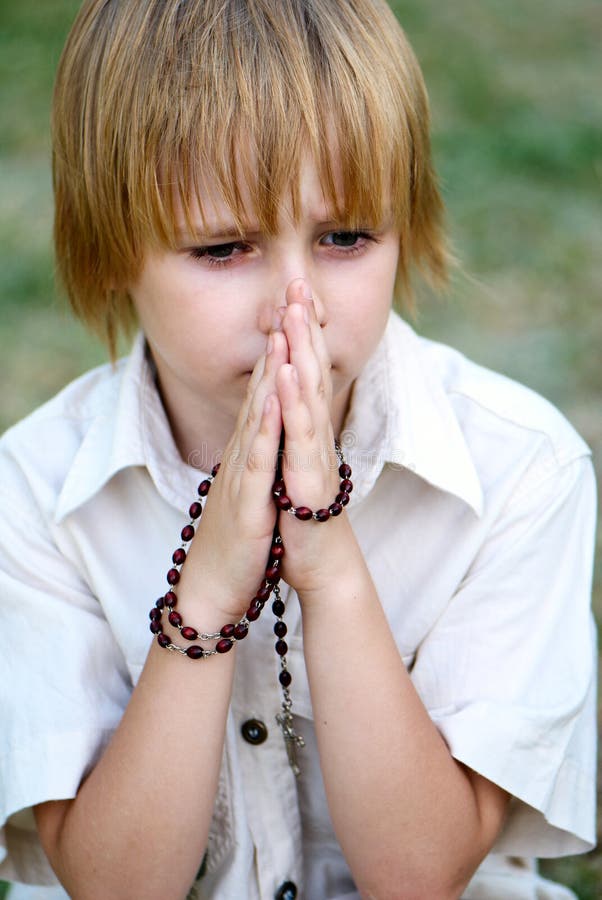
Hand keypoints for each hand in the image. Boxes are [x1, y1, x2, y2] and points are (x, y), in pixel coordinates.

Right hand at [178, 328, 287, 622]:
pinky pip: (256, 461)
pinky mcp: (244, 503)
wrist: (214, 588)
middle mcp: (242, 455)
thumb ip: (261, 456)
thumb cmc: (239, 539)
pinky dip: (264, 429)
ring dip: (269, 376)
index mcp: (250, 452)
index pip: (266, 394)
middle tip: (287, 301)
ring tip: (282, 333)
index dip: (281, 353)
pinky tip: (272, 401)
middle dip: (278, 347)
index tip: (296, 314)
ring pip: (256, 418)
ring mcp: (241, 477)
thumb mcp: (254, 487)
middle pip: (261, 392)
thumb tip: (272, 430)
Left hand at [275, 279, 355, 598]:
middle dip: (304, 327)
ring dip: (302, 351)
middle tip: (299, 284)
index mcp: (309, 431)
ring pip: (310, 394)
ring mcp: (316, 454)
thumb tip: (285, 404)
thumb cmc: (301, 516)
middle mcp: (317, 436)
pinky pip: (302, 434)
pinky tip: (288, 371)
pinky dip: (294, 400)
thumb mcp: (291, 464)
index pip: (306, 373)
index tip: (292, 296)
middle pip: (313, 372)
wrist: (318, 563)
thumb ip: (292, 432)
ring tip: (294, 313)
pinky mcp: (309, 478)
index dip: (300, 334)